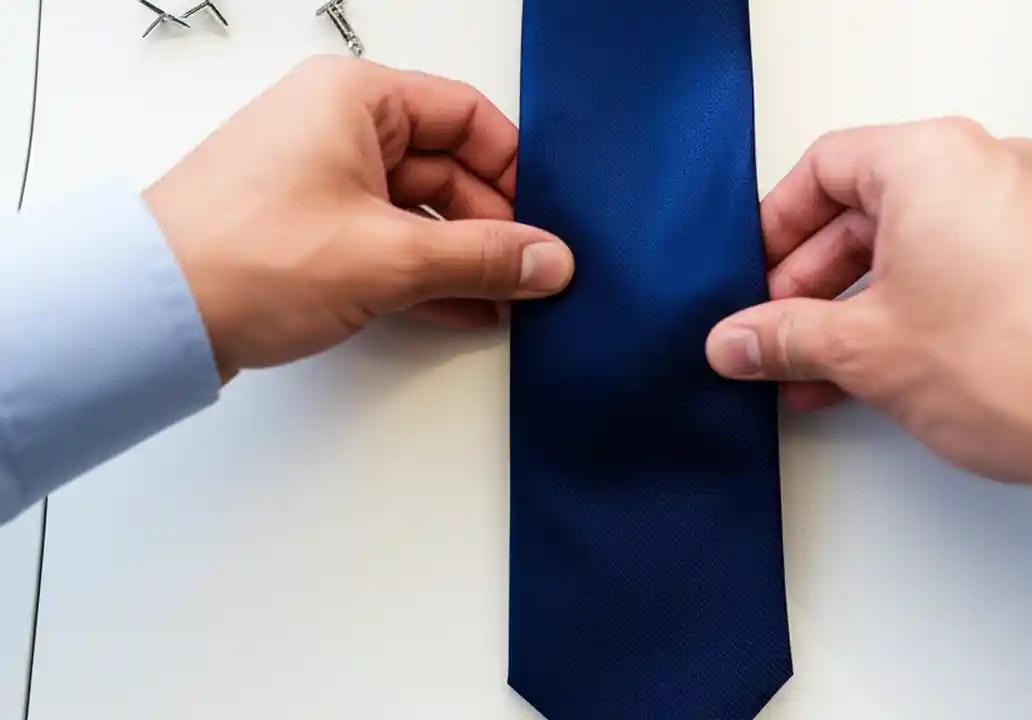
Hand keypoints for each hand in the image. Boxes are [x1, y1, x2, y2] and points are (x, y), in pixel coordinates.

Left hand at [145, 56, 573, 382]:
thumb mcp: (388, 257)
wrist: (151, 315)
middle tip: (532, 272)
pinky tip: (464, 310)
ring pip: (420, 211)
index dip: (515, 168)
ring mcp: (321, 180)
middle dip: (493, 224)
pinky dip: (426, 274)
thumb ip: (482, 259)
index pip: (466, 115)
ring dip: (463, 257)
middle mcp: (338, 128)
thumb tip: (548, 260)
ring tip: (507, 300)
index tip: (546, 218)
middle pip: (447, 167)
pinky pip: (388, 241)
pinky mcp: (308, 229)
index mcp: (356, 100)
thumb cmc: (242, 257)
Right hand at [705, 119, 1031, 532]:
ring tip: (817, 369)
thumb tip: (735, 339)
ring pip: (908, 248)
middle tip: (775, 335)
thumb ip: (784, 337)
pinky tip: (876, 370)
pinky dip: (909, 310)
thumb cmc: (1024, 366)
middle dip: (809, 282)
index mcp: (932, 158)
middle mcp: (984, 167)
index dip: (773, 228)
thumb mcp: (868, 350)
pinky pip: (955, 268)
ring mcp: (1023, 210)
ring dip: (854, 308)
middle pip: (864, 210)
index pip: (823, 169)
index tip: (750, 277)